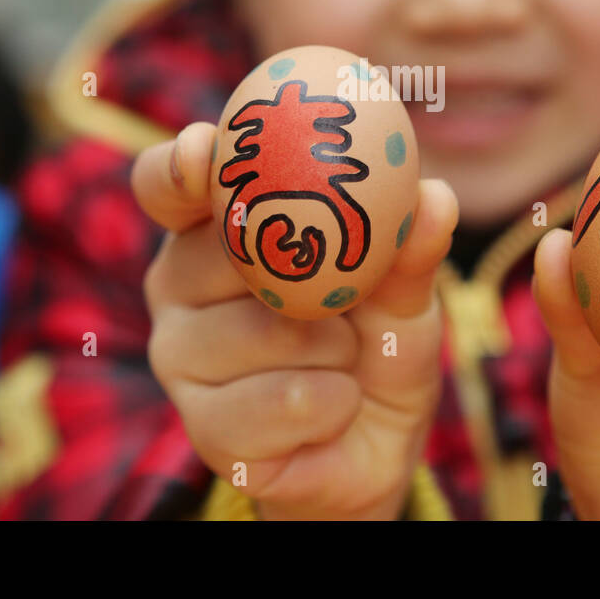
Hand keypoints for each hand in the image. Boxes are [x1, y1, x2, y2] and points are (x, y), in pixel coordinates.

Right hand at [133, 122, 457, 519]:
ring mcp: (180, 358)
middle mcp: (177, 286)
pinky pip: (285, 400)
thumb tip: (432, 198)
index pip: (167, 183)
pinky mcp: (203, 428)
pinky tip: (334, 406)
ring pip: (267, 331)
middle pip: (225, 254)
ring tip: (342, 360)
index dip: (179, 164)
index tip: (208, 153)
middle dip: (312, 278)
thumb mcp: (403, 291)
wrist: (374, 445)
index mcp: (211, 231)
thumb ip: (410, 248)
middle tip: (343, 301)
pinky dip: (337, 402)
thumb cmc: (377, 343)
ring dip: (338, 350)